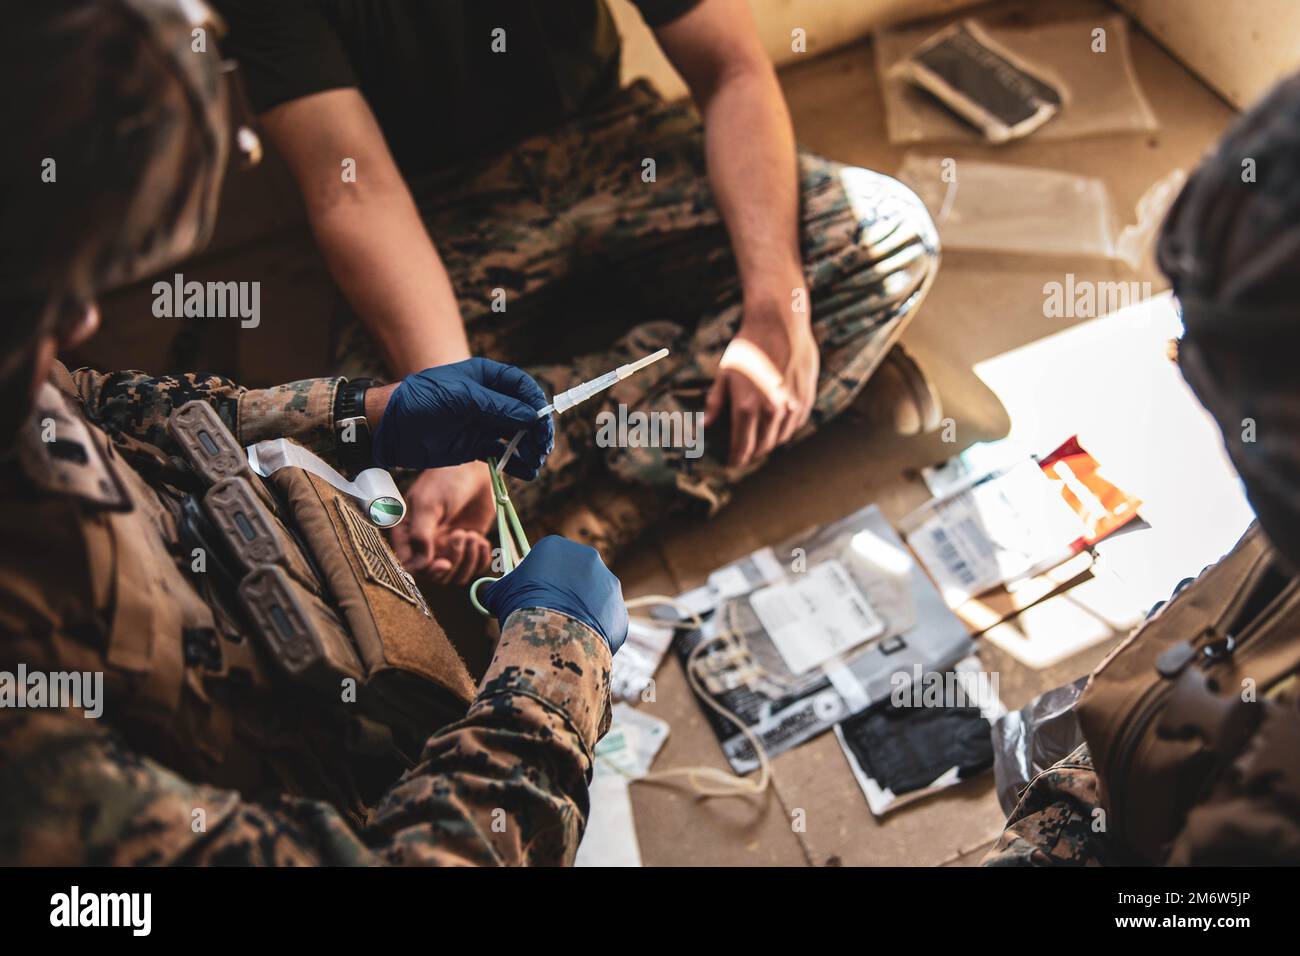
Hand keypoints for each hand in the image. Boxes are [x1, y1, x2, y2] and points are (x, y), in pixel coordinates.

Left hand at [370, 358, 553, 478]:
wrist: (389, 428)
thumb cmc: (420, 401)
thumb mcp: (460, 397)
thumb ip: (496, 406)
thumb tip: (531, 416)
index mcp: (485, 378)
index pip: (521, 387)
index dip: (535, 403)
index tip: (542, 422)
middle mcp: (488, 400)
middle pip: (524, 413)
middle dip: (536, 431)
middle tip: (542, 449)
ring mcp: (482, 424)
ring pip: (517, 436)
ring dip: (529, 449)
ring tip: (534, 463)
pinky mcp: (475, 446)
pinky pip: (502, 454)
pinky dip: (515, 464)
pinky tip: (526, 472)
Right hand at [391, 464, 494, 584]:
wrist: (474, 468)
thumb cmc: (445, 481)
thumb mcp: (428, 505)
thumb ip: (420, 536)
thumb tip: (420, 566)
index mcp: (408, 535)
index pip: (411, 568)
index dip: (427, 572)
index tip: (443, 564)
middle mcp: (427, 545)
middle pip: (435, 577)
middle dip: (453, 561)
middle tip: (460, 535)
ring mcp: (449, 546)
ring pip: (456, 576)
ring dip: (468, 559)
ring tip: (471, 534)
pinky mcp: (469, 545)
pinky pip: (475, 568)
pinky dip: (481, 558)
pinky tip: (481, 539)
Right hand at [480, 536, 628, 654]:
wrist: (554, 634)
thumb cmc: (522, 608)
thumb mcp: (499, 594)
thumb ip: (496, 589)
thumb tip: (486, 593)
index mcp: (557, 547)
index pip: (546, 560)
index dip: (536, 580)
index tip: (529, 597)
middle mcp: (588, 558)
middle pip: (573, 576)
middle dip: (561, 593)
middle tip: (546, 615)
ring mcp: (608, 584)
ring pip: (591, 599)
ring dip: (579, 612)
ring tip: (562, 633)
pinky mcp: (619, 610)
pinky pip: (604, 621)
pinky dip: (593, 632)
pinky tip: (576, 644)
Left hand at [704, 293, 818, 467]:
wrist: (778, 324)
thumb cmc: (747, 347)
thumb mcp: (724, 374)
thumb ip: (715, 402)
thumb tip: (705, 425)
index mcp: (746, 408)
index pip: (742, 447)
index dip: (736, 459)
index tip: (732, 463)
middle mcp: (771, 412)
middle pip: (762, 446)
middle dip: (752, 453)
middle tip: (746, 454)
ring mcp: (791, 406)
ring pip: (781, 438)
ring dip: (770, 443)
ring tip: (761, 442)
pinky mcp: (806, 398)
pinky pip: (796, 425)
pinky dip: (786, 430)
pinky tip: (778, 426)